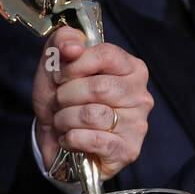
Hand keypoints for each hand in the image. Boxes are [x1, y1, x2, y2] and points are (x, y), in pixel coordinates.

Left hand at [33, 26, 153, 179]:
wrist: (54, 139)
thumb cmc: (62, 100)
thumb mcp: (54, 65)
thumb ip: (61, 43)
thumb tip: (73, 46)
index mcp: (130, 68)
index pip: (106, 55)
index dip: (75, 65)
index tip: (60, 76)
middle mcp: (140, 95)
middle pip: (98, 87)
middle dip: (66, 95)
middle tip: (59, 103)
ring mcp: (137, 124)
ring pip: (92, 115)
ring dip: (65, 119)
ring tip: (63, 122)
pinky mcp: (128, 150)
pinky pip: (94, 140)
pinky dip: (71, 139)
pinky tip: (70, 139)